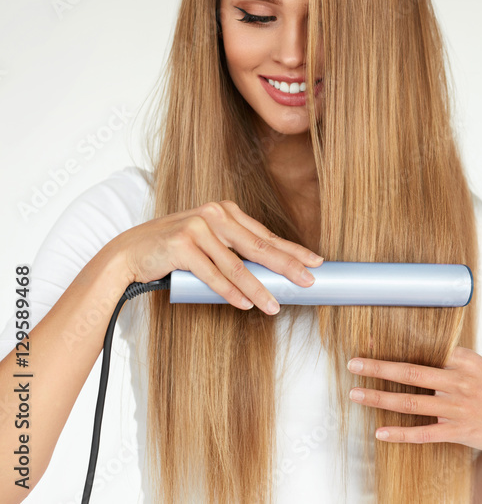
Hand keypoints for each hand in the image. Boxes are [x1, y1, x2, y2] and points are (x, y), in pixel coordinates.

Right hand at [109, 200, 323, 314]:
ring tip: (275, 305)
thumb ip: (235, 252)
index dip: (293, 250)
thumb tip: (271, 275)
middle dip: (287, 267)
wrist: (130, 252)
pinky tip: (245, 303)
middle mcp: (215, 214)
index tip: (316, 262)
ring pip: (236, 266)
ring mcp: (198, 227)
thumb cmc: (174, 251)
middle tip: (309, 281)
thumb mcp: (209, 245)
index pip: (266, 236)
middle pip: (258, 247)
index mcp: (226, 212)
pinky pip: (212, 274)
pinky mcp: (181, 244)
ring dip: (258, 288)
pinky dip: (230, 291)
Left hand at [347, 346, 481, 453]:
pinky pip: (424, 433)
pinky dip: (401, 433)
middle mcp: (459, 382)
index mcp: (463, 360)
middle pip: (412, 373)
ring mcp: (458, 408)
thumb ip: (450, 358)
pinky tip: (381, 432)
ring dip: (381, 398)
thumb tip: (419, 347)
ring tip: (357, 394)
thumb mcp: (477, 365)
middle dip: (379, 368)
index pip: (423, 349)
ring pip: (413, 403)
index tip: (369, 340)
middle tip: (353, 364)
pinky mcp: (459, 432)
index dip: (395, 345)